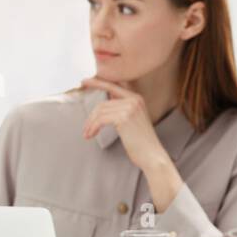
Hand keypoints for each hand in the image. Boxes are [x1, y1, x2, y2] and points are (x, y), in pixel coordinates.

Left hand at [80, 76, 183, 211]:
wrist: (152, 156)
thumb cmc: (140, 142)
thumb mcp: (132, 121)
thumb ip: (121, 109)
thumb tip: (103, 103)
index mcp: (137, 98)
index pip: (113, 86)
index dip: (98, 82)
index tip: (84, 81)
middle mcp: (134, 100)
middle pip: (103, 103)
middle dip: (91, 116)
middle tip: (86, 129)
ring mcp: (130, 107)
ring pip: (100, 111)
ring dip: (90, 124)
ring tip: (87, 134)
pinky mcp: (123, 117)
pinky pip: (100, 119)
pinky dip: (92, 127)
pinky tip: (90, 135)